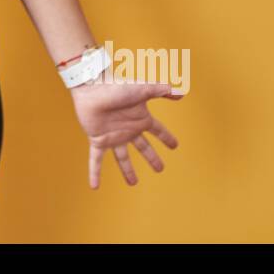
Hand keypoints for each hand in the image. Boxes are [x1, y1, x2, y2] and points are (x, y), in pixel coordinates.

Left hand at [69, 73, 183, 188]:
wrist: (92, 87)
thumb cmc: (116, 86)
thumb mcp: (143, 89)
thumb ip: (162, 91)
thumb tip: (182, 93)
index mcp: (140, 119)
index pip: (158, 131)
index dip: (167, 138)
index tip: (175, 146)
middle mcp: (128, 130)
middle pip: (143, 148)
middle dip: (152, 158)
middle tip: (160, 169)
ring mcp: (113, 136)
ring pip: (122, 158)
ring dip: (128, 171)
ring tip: (133, 184)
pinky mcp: (98, 140)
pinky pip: (96, 160)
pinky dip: (95, 173)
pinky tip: (94, 186)